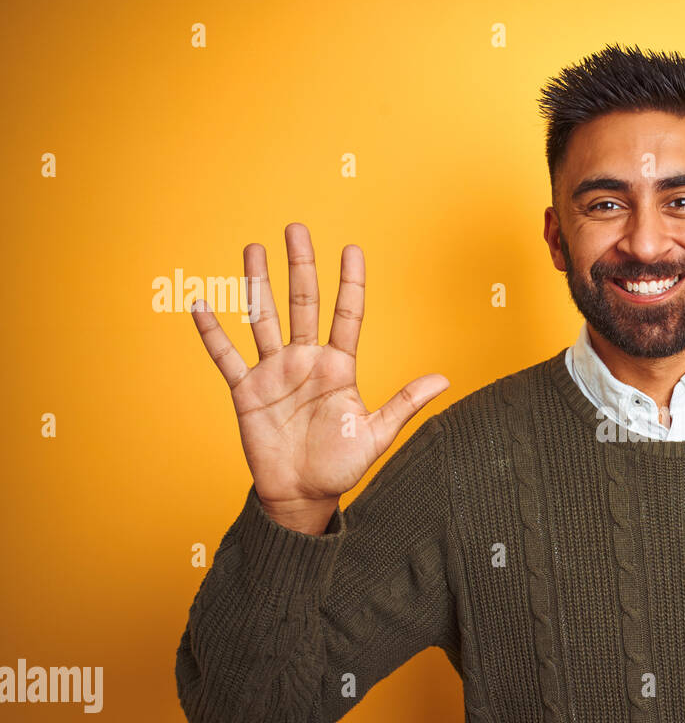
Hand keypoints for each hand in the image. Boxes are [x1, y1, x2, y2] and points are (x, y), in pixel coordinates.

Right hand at [191, 223, 449, 531]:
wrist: (303, 495)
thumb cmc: (340, 465)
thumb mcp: (376, 434)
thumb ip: (405, 403)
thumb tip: (445, 379)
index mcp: (338, 367)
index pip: (346, 315)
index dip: (350, 283)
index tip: (352, 249)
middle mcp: (306, 362)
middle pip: (303, 304)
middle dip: (300, 266)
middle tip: (296, 228)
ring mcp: (275, 373)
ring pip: (263, 318)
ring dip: (257, 284)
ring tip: (253, 248)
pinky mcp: (247, 391)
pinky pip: (226, 357)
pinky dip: (212, 332)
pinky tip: (201, 302)